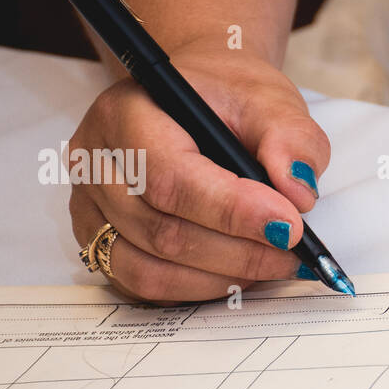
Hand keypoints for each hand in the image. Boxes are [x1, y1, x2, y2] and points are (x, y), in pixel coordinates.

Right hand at [67, 40, 329, 303]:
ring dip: (221, 277)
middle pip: (162, 231)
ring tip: (270, 262)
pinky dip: (198, 289)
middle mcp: (95, 163)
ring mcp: (90, 208)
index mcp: (126, 114)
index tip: (290, 227)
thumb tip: (298, 193)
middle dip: (239, 252)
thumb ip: (290, 139)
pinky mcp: (99, 242)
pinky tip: (236, 272)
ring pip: (150, 269)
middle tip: (293, 252)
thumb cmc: (226, 99)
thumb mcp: (268, 100)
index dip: (232, 211)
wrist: (194, 100)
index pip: (171, 177)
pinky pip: (144, 286)